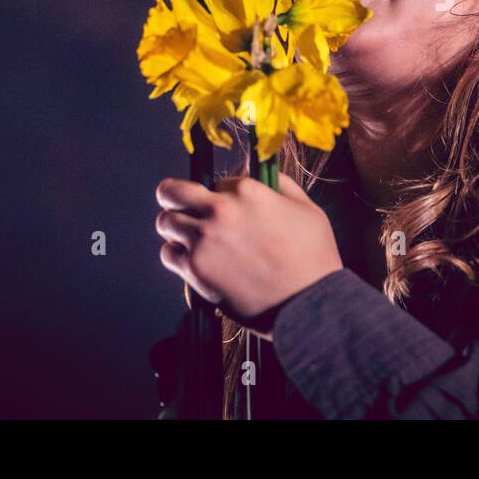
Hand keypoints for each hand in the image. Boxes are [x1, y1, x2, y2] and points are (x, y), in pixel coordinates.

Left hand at [155, 171, 342, 339]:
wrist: (308, 302)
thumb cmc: (313, 257)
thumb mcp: (306, 208)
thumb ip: (281, 184)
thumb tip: (262, 176)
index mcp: (246, 191)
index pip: (216, 181)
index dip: (220, 193)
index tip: (225, 205)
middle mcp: (219, 211)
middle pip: (172, 192)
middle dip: (173, 196)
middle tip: (177, 203)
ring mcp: (204, 241)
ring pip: (165, 222)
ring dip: (175, 227)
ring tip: (186, 236)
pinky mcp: (195, 270)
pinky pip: (168, 254)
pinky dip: (176, 255)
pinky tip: (191, 258)